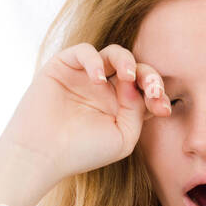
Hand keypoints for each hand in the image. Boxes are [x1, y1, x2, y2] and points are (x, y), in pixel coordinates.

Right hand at [0, 42, 172, 185]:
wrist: (43, 154)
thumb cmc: (82, 151)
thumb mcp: (123, 137)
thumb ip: (138, 111)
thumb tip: (135, 83)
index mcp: (122, 106)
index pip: (147, 91)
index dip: (159, 95)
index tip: (163, 109)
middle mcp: (105, 89)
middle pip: (136, 70)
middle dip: (149, 77)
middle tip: (152, 91)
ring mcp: (85, 76)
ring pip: (114, 54)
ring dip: (127, 61)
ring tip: (128, 77)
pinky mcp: (63, 66)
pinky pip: (85, 51)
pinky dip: (95, 60)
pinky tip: (99, 79)